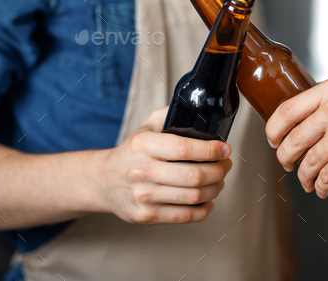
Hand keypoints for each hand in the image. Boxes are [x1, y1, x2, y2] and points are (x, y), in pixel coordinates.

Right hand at [96, 107, 231, 224]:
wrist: (102, 181)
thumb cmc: (131, 152)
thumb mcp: (145, 127)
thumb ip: (168, 115)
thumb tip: (197, 111)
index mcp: (143, 146)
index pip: (185, 149)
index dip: (211, 150)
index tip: (225, 149)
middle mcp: (142, 171)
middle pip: (195, 176)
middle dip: (219, 170)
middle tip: (225, 165)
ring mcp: (144, 196)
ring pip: (194, 197)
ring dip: (215, 188)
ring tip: (219, 180)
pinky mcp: (146, 216)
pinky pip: (185, 216)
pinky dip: (204, 209)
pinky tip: (207, 200)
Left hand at [265, 78, 327, 198]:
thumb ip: (324, 105)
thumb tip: (293, 125)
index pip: (287, 110)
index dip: (273, 130)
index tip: (272, 139)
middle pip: (293, 140)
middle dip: (285, 157)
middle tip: (287, 163)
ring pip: (307, 162)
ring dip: (303, 176)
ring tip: (307, 180)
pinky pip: (324, 177)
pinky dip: (320, 187)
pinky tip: (321, 188)